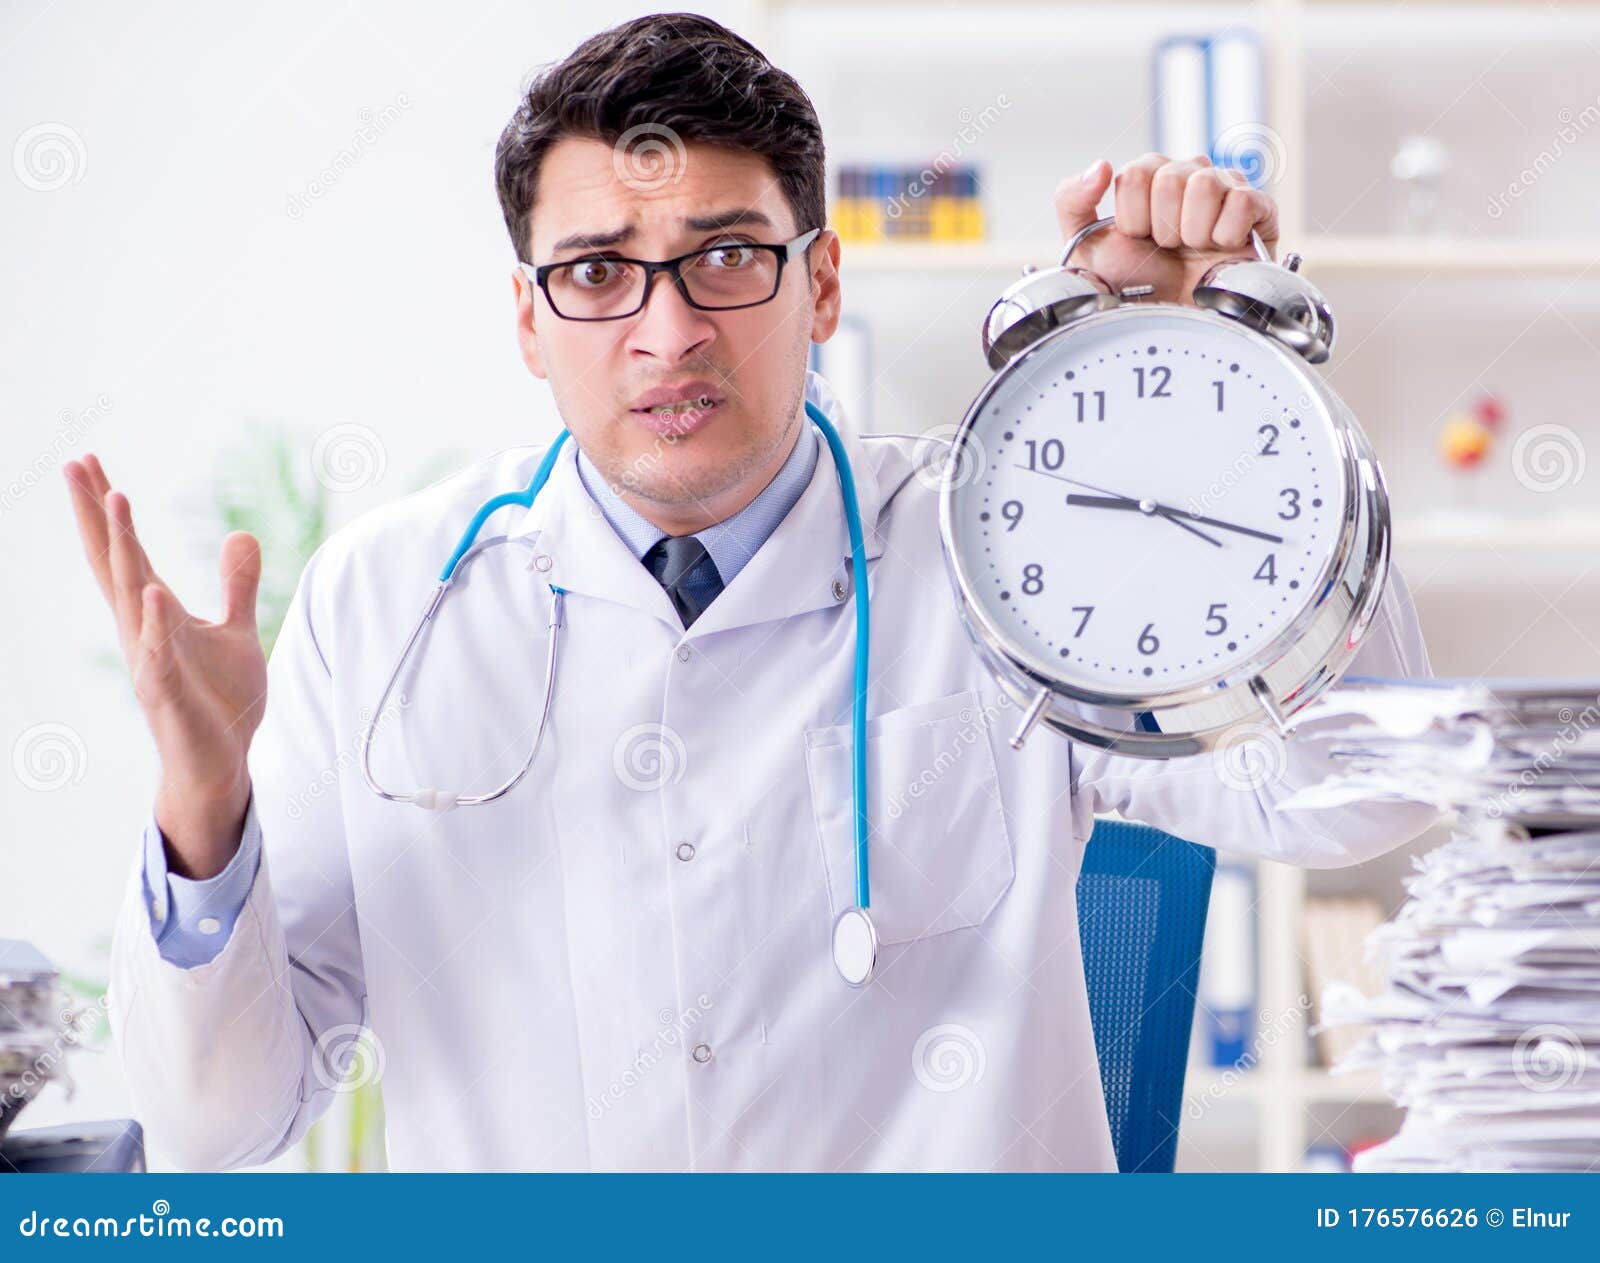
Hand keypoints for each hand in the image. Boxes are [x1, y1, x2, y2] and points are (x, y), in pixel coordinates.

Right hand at [64, 454, 265, 878]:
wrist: (219, 764)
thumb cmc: (218, 701)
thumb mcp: (236, 632)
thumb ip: (236, 585)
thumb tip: (241, 534)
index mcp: (154, 614)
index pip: (126, 552)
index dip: (107, 509)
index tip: (90, 463)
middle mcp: (142, 631)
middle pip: (115, 561)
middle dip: (97, 513)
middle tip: (79, 463)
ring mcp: (151, 660)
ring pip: (132, 595)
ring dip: (123, 548)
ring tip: (114, 499)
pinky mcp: (170, 693)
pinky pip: (159, 653)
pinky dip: (157, 623)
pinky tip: (154, 591)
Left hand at [1054, 153, 1279, 304]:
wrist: (1175, 323)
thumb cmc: (1134, 285)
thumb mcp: (1086, 246)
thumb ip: (1072, 200)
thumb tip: (1100, 165)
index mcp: (1150, 177)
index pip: (1137, 172)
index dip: (1134, 217)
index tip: (1139, 240)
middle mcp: (1188, 174)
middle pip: (1170, 176)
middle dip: (1162, 226)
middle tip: (1168, 249)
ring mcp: (1225, 187)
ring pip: (1204, 184)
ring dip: (1192, 232)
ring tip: (1193, 250)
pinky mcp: (1258, 208)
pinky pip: (1242, 201)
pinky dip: (1226, 234)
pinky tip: (1220, 250)